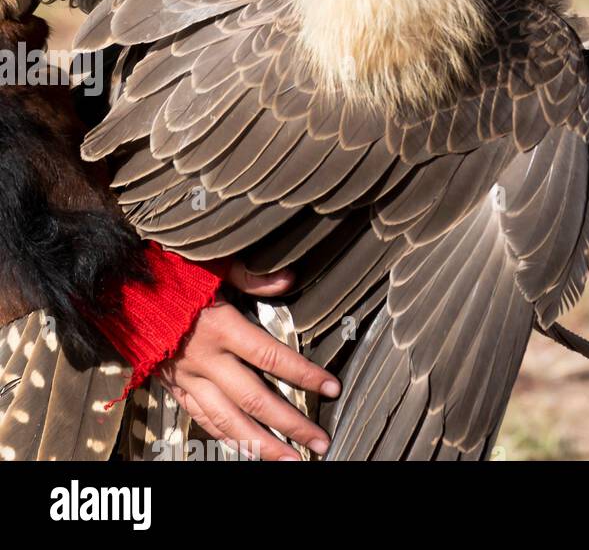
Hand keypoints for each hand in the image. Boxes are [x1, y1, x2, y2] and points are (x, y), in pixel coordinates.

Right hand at [155, 261, 339, 461]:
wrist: (121, 295)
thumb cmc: (173, 276)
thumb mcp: (215, 265)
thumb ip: (253, 277)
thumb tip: (289, 279)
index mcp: (220, 327)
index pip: (271, 357)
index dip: (303, 374)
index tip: (330, 387)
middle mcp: (205, 360)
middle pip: (254, 400)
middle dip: (290, 423)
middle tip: (319, 441)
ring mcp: (187, 380)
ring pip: (228, 421)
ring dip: (261, 445)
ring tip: (289, 460)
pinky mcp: (174, 390)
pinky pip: (203, 420)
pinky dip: (226, 438)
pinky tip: (247, 451)